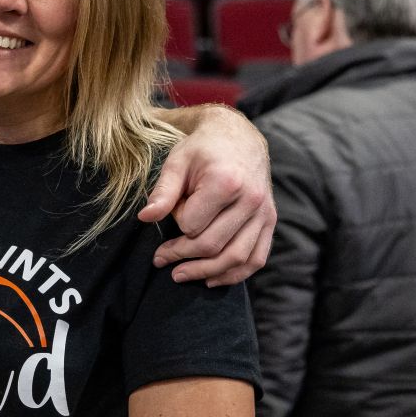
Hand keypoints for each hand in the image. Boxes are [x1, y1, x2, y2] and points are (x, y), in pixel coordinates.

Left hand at [141, 108, 275, 284]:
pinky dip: (234, 274)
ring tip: (180, 275)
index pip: (192, 225)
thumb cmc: (202, 150)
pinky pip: (256, 258)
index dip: (175, 225)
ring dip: (205, 272)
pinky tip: (212, 279)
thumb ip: (163, 192)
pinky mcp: (270, 221)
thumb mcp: (176, 163)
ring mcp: (263, 212)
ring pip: (236, 257)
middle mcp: (250, 200)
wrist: (238, 137)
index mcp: (225, 183)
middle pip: (212, 245)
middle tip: (160, 260)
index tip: (170, 214)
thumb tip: (145, 218)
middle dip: (181, 256)